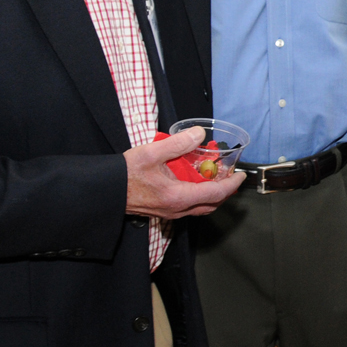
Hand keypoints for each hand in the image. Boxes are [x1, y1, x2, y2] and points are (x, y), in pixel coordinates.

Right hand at [125, 128, 243, 218]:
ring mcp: (170, 212)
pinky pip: (189, 206)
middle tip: (230, 175)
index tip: (241, 175)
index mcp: (178, 197)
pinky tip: (195, 181)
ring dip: (212, 194)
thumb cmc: (126, 174)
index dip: (231, 184)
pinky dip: (199, 195)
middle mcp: (177, 209)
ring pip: (201, 207)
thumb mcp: (152, 153)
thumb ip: (178, 143)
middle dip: (225, 190)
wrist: (106, 191)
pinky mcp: (164, 211)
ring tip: (215, 176)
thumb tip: (199, 134)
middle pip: (212, 203)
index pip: (216, 193)